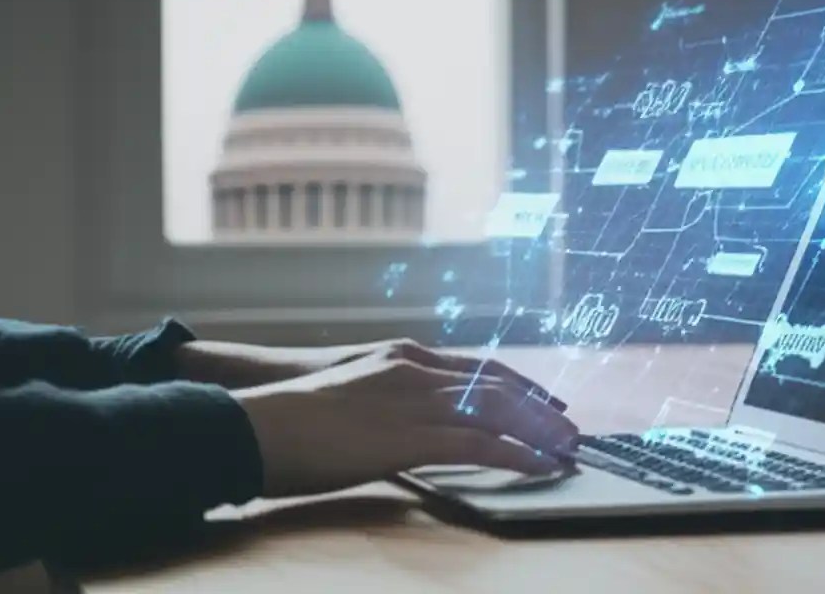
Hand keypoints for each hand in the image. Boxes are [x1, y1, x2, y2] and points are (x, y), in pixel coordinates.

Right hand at [234, 340, 578, 497]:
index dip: (518, 382)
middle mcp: (416, 371)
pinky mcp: (408, 436)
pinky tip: (538, 467)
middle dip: (540, 406)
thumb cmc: (291, 419)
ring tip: (568, 450)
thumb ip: (387, 400)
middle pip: (497, 384)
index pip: (477, 366)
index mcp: (402, 358)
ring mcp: (414, 401)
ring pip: (496, 409)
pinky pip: (478, 443)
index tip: (545, 398)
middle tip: (570, 428)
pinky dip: (517, 454)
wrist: (254, 424)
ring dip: (539, 430)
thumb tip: (406, 423)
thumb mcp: (350, 395)